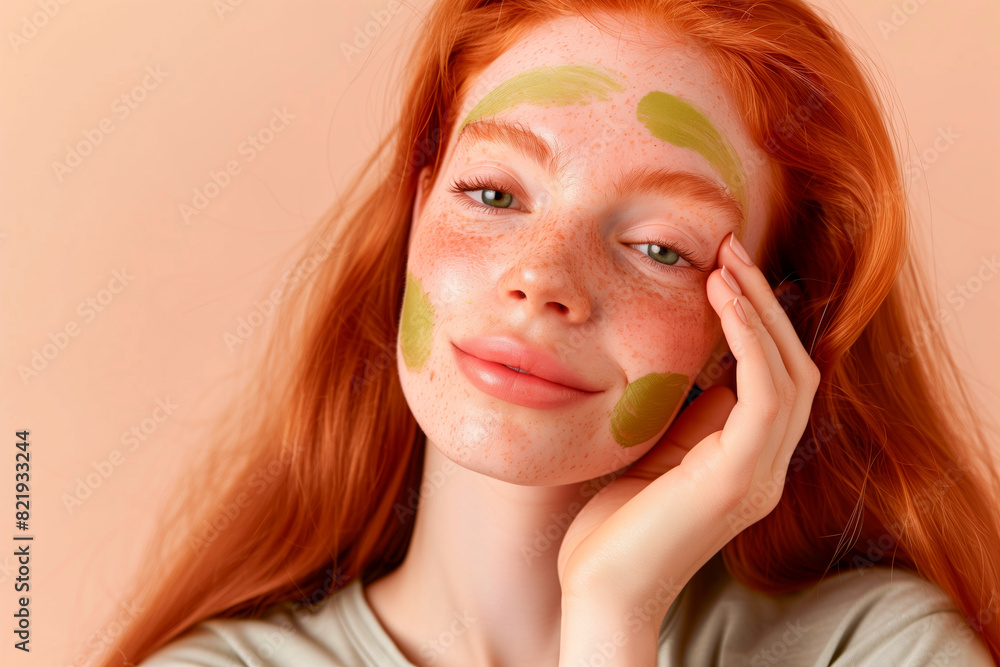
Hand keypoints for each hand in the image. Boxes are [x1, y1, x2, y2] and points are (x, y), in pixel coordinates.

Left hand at [557, 232, 821, 627]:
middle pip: (794, 368)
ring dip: (761, 312)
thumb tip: (701, 362)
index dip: (760, 321)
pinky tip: (722, 300)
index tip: (724, 269)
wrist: (600, 588)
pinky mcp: (739, 480)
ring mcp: (758, 476)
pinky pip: (764, 396)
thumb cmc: (617, 521)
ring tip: (726, 262)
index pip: (776, 378)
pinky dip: (750, 341)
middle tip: (730, 249)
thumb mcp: (659, 450)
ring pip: (790, 375)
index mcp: (748, 460)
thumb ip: (690, 413)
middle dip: (765, 304)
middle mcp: (766, 467)